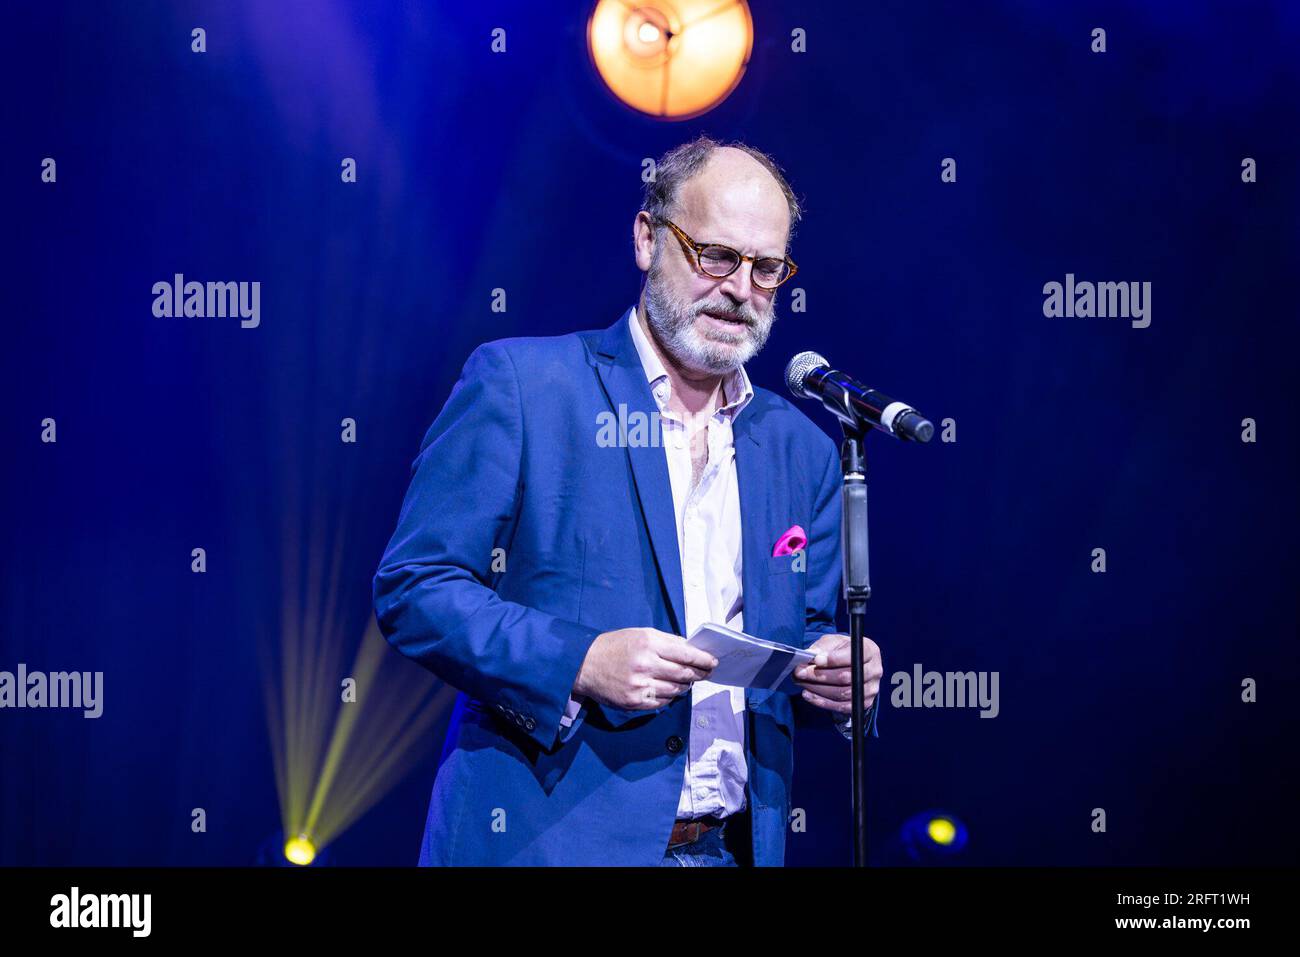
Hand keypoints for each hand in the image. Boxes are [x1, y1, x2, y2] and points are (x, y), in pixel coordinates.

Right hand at [573, 628, 717, 710]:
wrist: (584, 665)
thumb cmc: (614, 646)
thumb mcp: (640, 634)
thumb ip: (666, 641)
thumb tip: (691, 649)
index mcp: (648, 643)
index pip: (686, 653)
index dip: (703, 659)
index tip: (712, 662)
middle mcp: (645, 664)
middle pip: (684, 674)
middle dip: (699, 674)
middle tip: (705, 673)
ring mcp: (640, 685)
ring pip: (676, 690)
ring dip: (685, 686)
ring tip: (687, 681)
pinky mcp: (635, 702)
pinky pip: (663, 702)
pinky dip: (670, 697)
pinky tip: (669, 690)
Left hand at [793, 633, 882, 715]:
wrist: (855, 662)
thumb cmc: (843, 649)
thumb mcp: (834, 641)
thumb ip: (824, 647)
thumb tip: (811, 655)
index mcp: (869, 650)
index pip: (852, 657)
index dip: (833, 660)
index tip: (815, 659)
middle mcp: (874, 671)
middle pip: (846, 677)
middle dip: (820, 676)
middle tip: (800, 672)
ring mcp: (871, 689)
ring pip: (843, 693)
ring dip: (818, 690)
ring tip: (801, 683)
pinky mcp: (864, 703)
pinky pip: (842, 707)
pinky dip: (823, 702)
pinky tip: (808, 695)